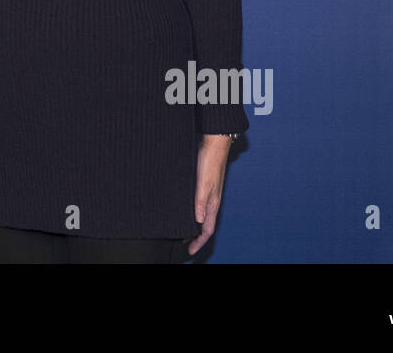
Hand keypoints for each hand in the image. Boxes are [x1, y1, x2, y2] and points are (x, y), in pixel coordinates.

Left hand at [188, 133, 232, 255]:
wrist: (213, 141)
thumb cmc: (210, 160)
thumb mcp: (204, 183)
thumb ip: (201, 202)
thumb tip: (197, 221)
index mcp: (213, 203)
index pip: (207, 229)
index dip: (198, 242)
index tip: (190, 251)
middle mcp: (210, 200)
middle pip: (203, 224)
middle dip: (193, 236)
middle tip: (181, 242)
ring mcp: (206, 192)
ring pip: (199, 214)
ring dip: (190, 224)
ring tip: (179, 229)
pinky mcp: (201, 184)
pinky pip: (196, 203)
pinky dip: (189, 210)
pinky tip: (180, 208)